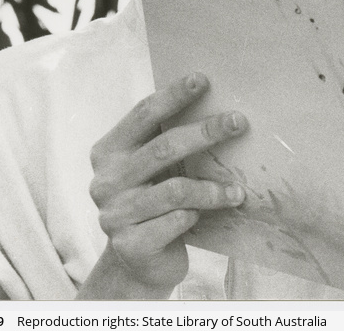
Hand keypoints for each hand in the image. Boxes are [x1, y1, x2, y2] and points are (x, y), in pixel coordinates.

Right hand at [76, 72, 247, 299]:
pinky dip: (198, 215)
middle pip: (163, 148)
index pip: (142, 115)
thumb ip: (167, 140)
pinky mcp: (131, 244)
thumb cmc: (154, 201)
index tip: (203, 79)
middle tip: (238, 122)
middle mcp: (105, 181)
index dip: (173, 95)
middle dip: (205, 131)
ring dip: (212, 188)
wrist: (138, 263)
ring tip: (237, 190)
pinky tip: (208, 216)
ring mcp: (114, 215)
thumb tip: (217, 104)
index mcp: (108, 152)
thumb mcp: (154, 169)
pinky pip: (176, 221)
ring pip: (175, 190)